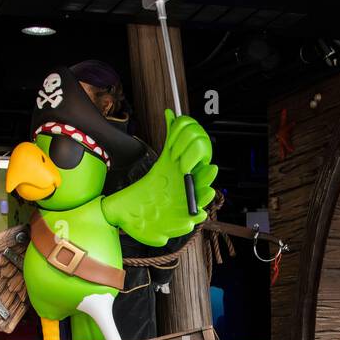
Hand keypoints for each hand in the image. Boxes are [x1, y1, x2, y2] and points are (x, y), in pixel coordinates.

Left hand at [101, 113, 218, 244]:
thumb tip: (170, 114)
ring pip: (200, 204)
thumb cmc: (149, 189)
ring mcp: (184, 209)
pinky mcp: (176, 225)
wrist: (133, 211)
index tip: (180, 155)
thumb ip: (170, 139)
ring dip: (204, 198)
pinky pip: (188, 224)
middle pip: (204, 183)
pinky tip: (193, 216)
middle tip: (201, 169)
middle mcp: (188, 192)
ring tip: (206, 192)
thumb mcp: (160, 163)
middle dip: (206, 178)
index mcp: (185, 178)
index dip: (196, 158)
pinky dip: (190, 221)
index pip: (201, 166)